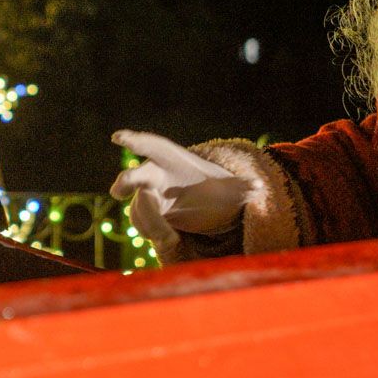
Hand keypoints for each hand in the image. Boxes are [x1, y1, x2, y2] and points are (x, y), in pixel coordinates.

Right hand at [109, 130, 250, 248]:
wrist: (207, 204)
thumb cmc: (216, 188)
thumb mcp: (231, 188)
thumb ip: (243, 187)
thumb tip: (260, 186)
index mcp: (171, 160)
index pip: (151, 146)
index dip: (135, 141)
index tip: (118, 137)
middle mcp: (154, 175)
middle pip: (135, 176)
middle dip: (126, 182)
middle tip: (118, 191)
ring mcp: (147, 195)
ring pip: (139, 208)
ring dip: (150, 224)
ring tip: (170, 239)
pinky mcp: (146, 214)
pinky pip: (141, 224)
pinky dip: (153, 232)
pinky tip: (171, 240)